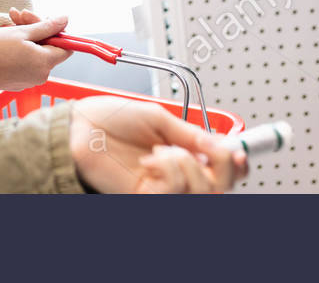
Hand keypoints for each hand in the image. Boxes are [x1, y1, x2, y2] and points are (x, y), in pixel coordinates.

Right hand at [0, 12, 70, 93]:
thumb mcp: (21, 32)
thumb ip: (46, 27)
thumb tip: (65, 20)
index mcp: (45, 62)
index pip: (66, 47)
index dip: (57, 32)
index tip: (42, 22)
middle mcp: (41, 75)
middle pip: (48, 48)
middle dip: (36, 29)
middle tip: (19, 15)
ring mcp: (29, 80)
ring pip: (35, 54)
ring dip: (25, 37)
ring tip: (9, 23)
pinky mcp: (17, 82)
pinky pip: (25, 63)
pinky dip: (19, 50)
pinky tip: (5, 39)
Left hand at [70, 96, 248, 192]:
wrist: (79, 127)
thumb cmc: (109, 119)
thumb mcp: (158, 118)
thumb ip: (191, 133)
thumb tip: (223, 143)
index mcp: (182, 153)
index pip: (222, 170)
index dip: (237, 164)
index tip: (239, 150)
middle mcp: (176, 174)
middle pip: (221, 188)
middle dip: (223, 166)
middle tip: (209, 148)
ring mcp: (162, 189)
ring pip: (202, 191)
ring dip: (186, 162)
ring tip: (162, 149)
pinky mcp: (146, 198)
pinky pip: (175, 190)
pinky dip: (169, 169)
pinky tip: (150, 159)